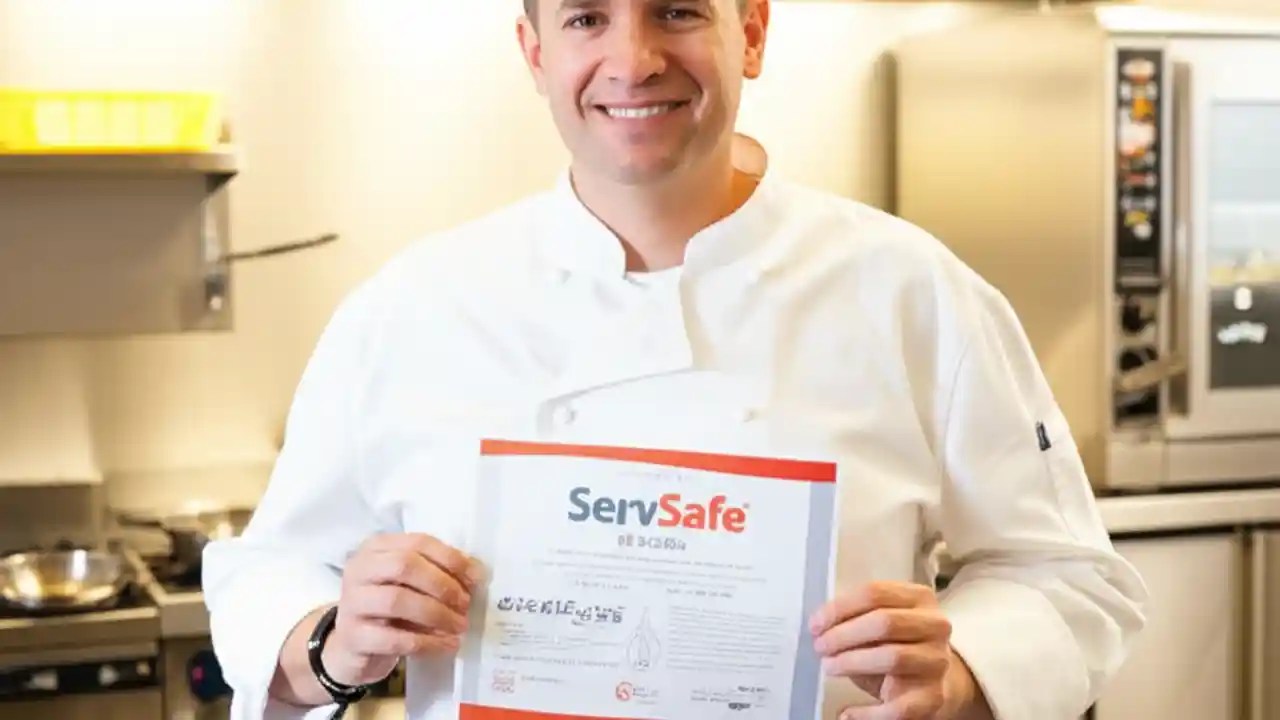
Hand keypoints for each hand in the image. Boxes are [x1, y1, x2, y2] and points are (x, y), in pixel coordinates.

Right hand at [323, 533, 483, 686]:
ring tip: (459, 626)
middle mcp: (359, 569)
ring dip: (437, 614)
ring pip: (397, 601)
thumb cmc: (388, 609)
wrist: (353, 647)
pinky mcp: (353, 637)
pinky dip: (427, 642)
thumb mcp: (410, 585)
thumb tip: (477, 573)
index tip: (476, 578)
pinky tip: (447, 645)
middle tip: (465, 604)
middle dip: (442, 585)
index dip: (450, 559)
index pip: (418, 542)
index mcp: (377, 548)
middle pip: (404, 566)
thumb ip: (437, 573)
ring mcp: (352, 603)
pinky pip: (394, 639)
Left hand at [809, 581, 981, 719]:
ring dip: (853, 662)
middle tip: (820, 646)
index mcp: (919, 598)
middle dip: (844, 635)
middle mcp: (935, 626)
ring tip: (830, 667)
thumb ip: (855, 616)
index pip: (874, 593)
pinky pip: (900, 707)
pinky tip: (848, 713)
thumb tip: (819, 625)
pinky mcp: (935, 696)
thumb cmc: (896, 643)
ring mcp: (937, 661)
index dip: (839, 608)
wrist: (931, 678)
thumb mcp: (878, 621)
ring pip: (893, 657)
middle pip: (884, 623)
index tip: (816, 624)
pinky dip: (869, 713)